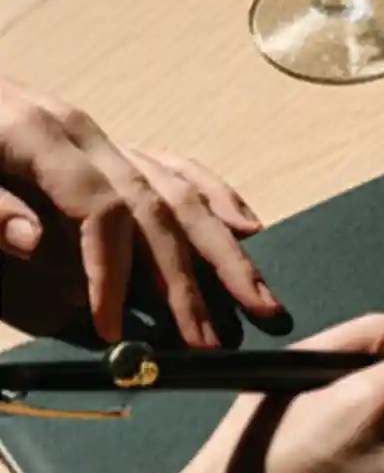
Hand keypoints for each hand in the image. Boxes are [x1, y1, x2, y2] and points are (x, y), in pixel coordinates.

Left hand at [0, 75, 280, 346]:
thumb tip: (35, 240)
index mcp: (41, 134)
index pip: (103, 209)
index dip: (114, 271)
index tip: (113, 328)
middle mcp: (86, 134)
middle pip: (159, 206)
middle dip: (192, 278)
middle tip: (213, 339)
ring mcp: (102, 138)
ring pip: (180, 193)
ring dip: (224, 252)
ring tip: (258, 301)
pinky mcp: (106, 147)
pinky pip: (176, 169)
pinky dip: (216, 198)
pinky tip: (248, 226)